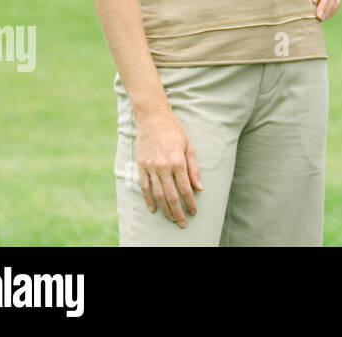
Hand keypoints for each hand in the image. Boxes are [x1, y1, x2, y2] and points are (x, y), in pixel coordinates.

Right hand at [135, 108, 202, 227]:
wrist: (153, 118)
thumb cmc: (174, 131)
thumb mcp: (189, 146)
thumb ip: (194, 168)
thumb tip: (200, 187)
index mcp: (178, 162)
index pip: (186, 189)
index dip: (190, 203)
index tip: (194, 212)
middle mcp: (163, 167)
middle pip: (171, 196)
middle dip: (178, 212)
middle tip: (183, 223)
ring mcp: (150, 168)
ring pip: (157, 195)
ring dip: (165, 209)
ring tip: (171, 219)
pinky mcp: (141, 166)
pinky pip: (144, 187)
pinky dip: (148, 200)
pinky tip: (154, 209)